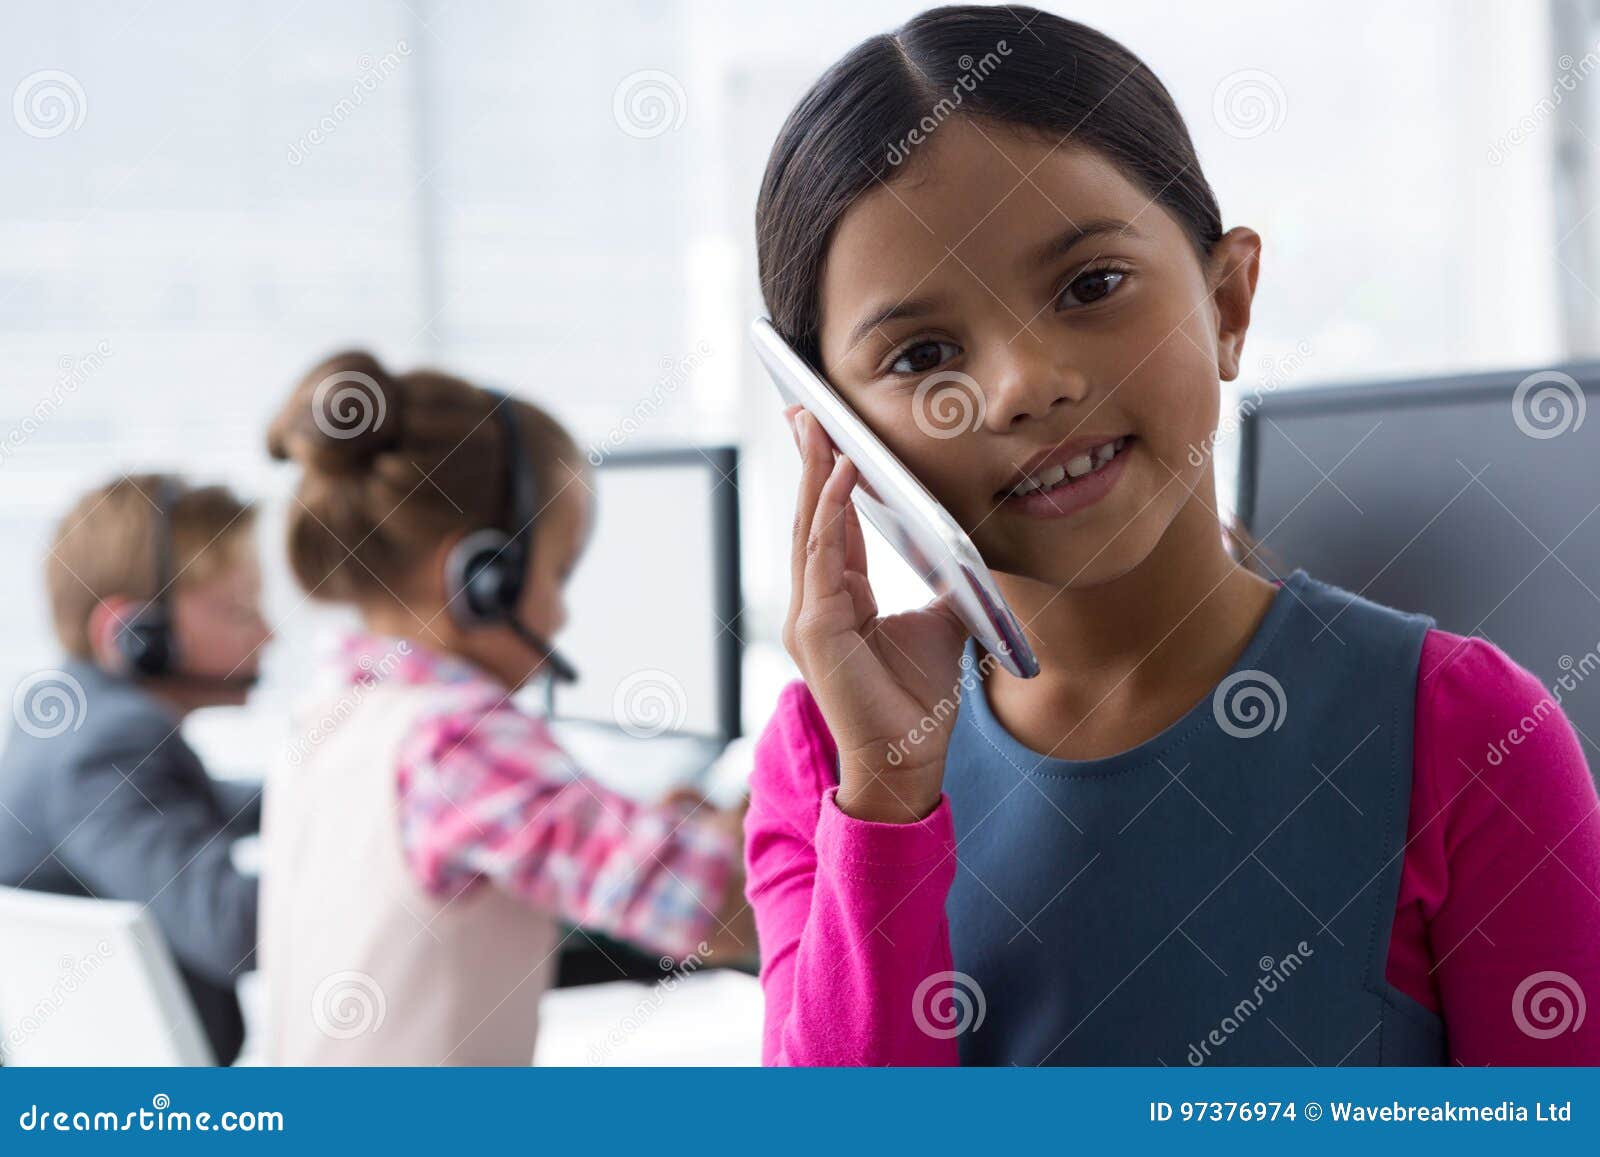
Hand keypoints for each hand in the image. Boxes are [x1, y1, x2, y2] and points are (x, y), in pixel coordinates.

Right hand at [784, 409, 969, 823]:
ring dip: (813, 473)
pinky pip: (821, 556)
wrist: (910, 759)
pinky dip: (830, 511)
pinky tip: (839, 473)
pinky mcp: (814, 629)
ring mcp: (808, 616)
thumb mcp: (942, 622)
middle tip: (806, 407)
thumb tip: (969, 545)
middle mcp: (814, 603)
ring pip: (808, 528)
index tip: (825, 430)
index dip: (827, 476)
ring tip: (819, 424)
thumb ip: (944, 582)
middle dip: (808, 459)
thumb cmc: (919, 699)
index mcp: (839, 599)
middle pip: (809, 516)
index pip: (829, 525)